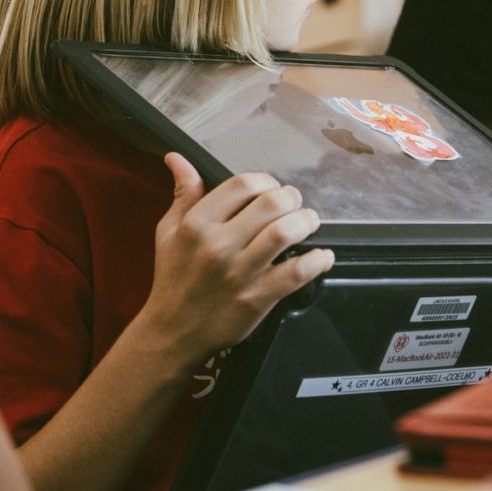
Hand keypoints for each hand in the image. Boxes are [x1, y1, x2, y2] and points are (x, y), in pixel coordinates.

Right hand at [132, 154, 334, 367]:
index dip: (265, 180)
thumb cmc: (173, 279)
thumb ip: (183, 194)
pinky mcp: (257, 298)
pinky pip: (297, 273)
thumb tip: (177, 158)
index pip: (242, 184)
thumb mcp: (169, 232)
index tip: (271, 188)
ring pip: (285, 233)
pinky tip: (322, 256)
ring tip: (309, 221)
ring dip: (306, 221)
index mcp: (197, 224)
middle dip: (291, 197)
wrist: (172, 332)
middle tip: (294, 203)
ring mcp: (239, 273)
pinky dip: (317, 260)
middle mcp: (218, 245)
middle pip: (270, 203)